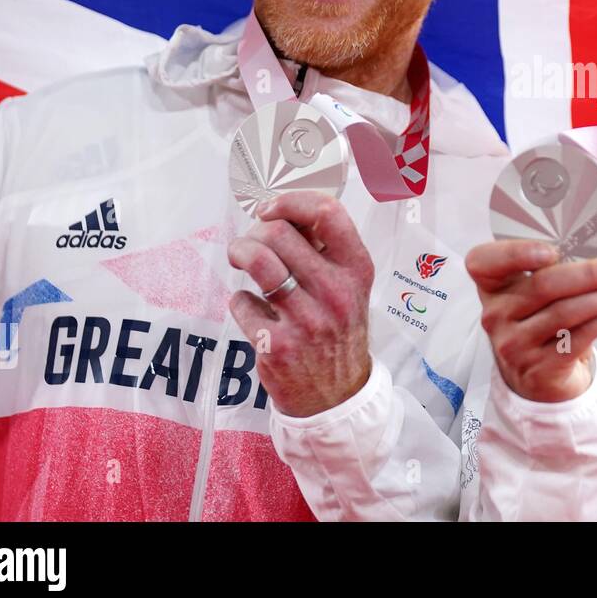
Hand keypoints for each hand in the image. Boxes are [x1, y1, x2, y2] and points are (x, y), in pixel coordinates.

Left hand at [227, 192, 373, 416]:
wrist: (337, 395)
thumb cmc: (338, 331)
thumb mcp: (349, 288)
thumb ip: (325, 251)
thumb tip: (283, 213)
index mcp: (356, 270)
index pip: (328, 213)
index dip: (291, 202)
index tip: (271, 209)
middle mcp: (336, 292)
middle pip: (279, 233)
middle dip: (255, 232)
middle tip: (252, 244)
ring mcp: (307, 320)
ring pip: (257, 261)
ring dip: (240, 253)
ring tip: (240, 258)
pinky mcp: (278, 345)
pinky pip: (242, 302)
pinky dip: (240, 301)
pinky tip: (252, 309)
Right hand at [466, 239, 596, 402]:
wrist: (537, 377)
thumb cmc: (540, 320)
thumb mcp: (532, 294)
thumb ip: (554, 270)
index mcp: (492, 285)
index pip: (483, 263)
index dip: (515, 253)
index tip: (552, 251)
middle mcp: (496, 314)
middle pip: (543, 286)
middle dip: (590, 273)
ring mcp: (514, 344)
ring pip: (566, 312)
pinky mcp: (539, 368)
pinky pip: (580, 336)